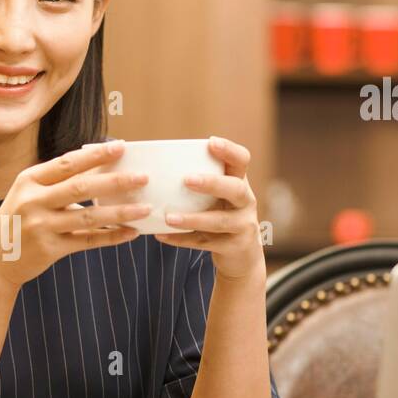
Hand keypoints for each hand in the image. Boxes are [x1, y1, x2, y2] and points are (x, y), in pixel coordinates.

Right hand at [0, 140, 151, 291]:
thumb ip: (57, 182)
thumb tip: (102, 167)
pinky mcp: (50, 249)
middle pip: (81, 187)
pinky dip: (111, 237)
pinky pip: (87, 241)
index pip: (67, 163)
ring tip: (145, 208)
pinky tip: (130, 232)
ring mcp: (40, 227)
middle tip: (142, 177)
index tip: (121, 147)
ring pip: (89, 217)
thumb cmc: (18, 220)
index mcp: (28, 181)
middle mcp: (33, 201)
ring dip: (120, 212)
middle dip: (115, 181)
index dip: (95, 154)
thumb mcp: (28, 194)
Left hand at [153, 135, 265, 281]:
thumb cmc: (219, 215)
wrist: (240, 256)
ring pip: (219, 221)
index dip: (229, 150)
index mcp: (240, 183)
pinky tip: (161, 236)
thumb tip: (151, 163)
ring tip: (168, 217)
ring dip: (192, 218)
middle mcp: (247, 202)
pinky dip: (182, 240)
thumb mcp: (216, 196)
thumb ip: (198, 181)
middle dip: (212, 183)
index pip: (242, 161)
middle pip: (235, 189)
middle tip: (187, 179)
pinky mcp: (234, 247)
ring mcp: (243, 226)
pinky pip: (205, 244)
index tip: (210, 142)